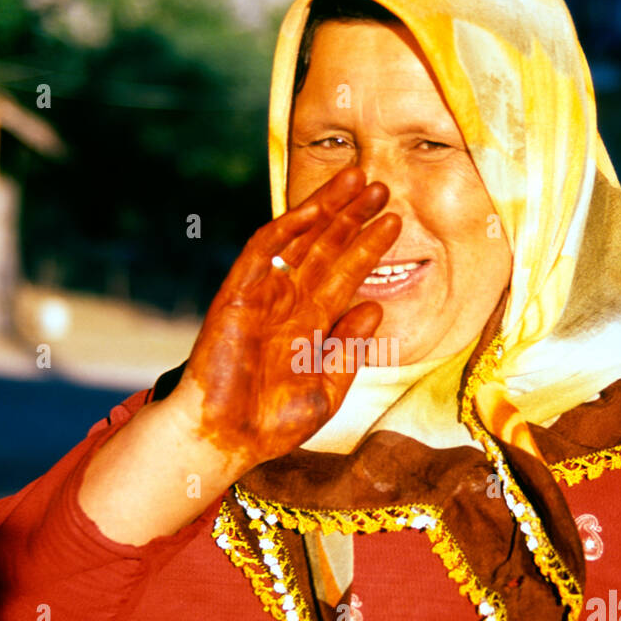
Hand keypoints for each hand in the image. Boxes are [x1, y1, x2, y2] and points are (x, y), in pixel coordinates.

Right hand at [169, 168, 400, 467]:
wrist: (226, 439)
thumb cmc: (271, 424)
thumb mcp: (327, 389)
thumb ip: (348, 349)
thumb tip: (375, 309)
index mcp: (311, 324)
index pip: (345, 274)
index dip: (368, 246)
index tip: (395, 222)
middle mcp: (290, 303)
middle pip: (326, 248)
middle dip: (352, 216)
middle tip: (381, 187)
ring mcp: (264, 295)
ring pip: (299, 240)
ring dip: (326, 209)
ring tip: (357, 180)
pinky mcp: (238, 295)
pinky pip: (262, 254)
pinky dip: (285, 230)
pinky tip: (311, 210)